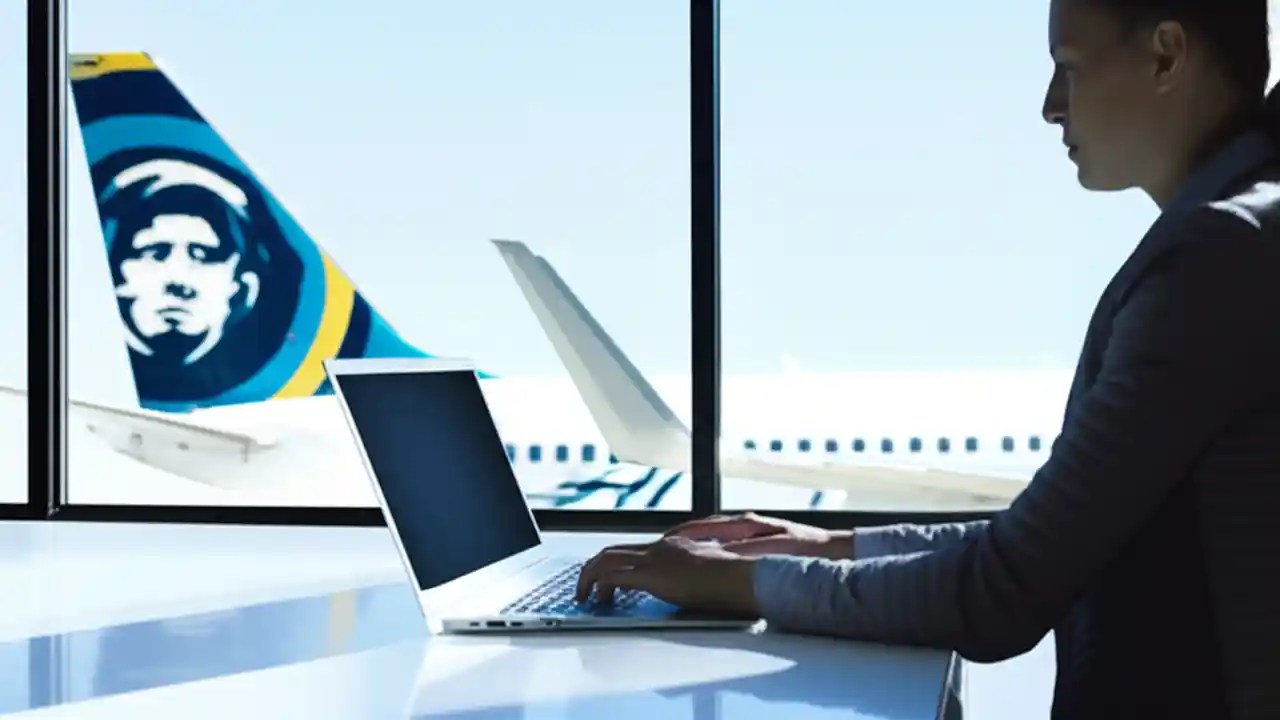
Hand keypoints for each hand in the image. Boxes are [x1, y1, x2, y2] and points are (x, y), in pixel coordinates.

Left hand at [574, 536, 759, 615]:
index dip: (612, 563)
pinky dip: (600, 587)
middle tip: (584, 587)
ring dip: (589, 578)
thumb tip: (686, 585)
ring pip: (606, 560)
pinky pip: (614, 577)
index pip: (631, 550)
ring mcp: (653, 560)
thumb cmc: (730, 577)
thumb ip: (689, 573)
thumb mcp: (705, 570)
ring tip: (584, 596)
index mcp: (670, 545)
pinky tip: (599, 600)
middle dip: (591, 569)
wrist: (738, 576)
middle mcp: (658, 547)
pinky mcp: (651, 576)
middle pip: (611, 551)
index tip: (605, 581)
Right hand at [662, 511, 851, 558]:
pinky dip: (707, 542)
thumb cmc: (804, 549)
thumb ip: (745, 551)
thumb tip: (719, 552)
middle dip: (680, 535)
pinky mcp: (757, 535)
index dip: (682, 535)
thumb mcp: (772, 550)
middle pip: (703, 527)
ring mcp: (750, 528)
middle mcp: (745, 522)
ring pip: (712, 531)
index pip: (704, 528)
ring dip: (692, 538)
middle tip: (659, 544)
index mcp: (745, 523)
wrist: (830, 548)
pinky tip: (704, 551)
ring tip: (674, 546)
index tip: (663, 542)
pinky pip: (723, 537)